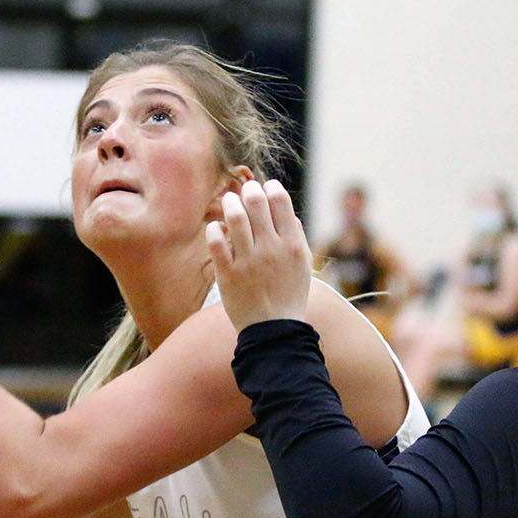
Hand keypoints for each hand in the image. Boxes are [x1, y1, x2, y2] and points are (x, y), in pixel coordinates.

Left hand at [207, 179, 311, 329]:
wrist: (273, 331)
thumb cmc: (289, 296)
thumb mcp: (303, 266)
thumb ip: (296, 237)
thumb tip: (287, 213)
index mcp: (291, 245)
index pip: (280, 202)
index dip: (272, 188)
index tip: (266, 186)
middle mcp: (270, 249)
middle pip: (256, 203)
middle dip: (249, 190)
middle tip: (245, 189)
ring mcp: (247, 261)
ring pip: (235, 218)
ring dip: (230, 203)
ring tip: (229, 201)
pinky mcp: (228, 273)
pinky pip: (216, 242)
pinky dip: (214, 229)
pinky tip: (216, 227)